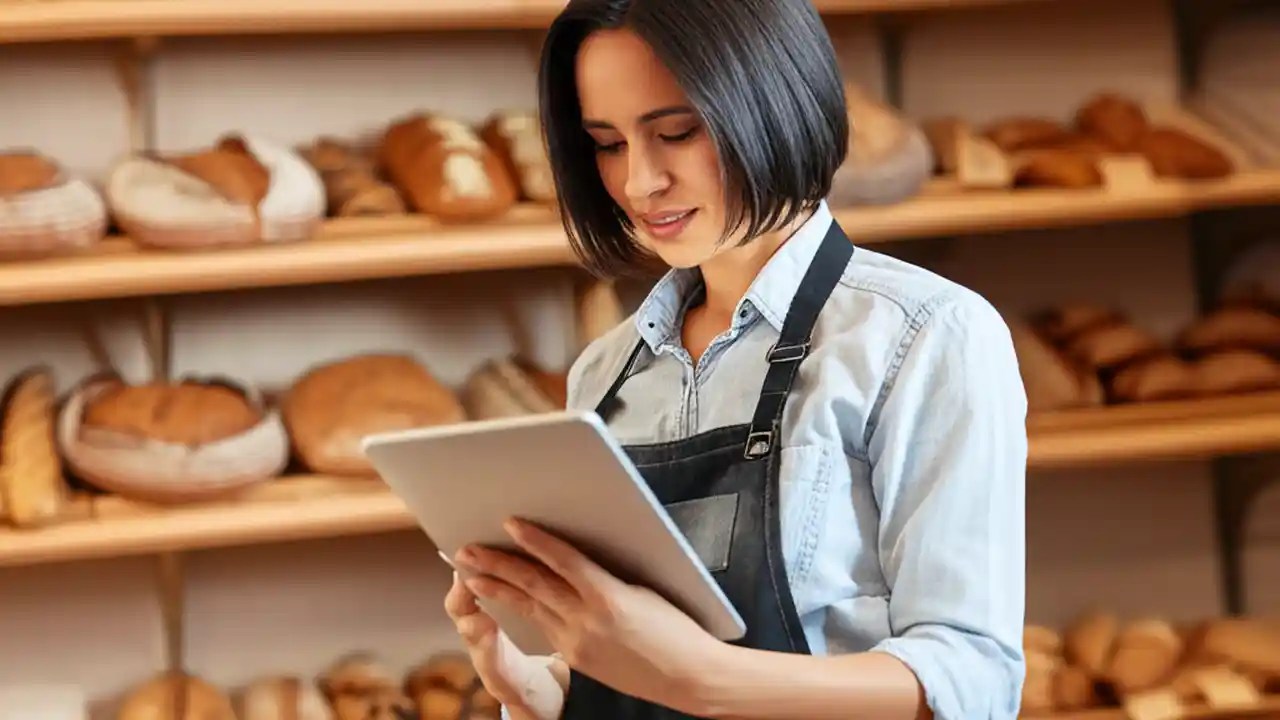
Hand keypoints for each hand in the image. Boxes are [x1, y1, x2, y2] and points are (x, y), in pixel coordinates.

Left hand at [455, 519, 725, 713]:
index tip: (510, 523)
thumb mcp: (643, 589)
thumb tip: (574, 557)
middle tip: (467, 550)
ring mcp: (578, 642)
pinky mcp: (577, 658)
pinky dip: (523, 608)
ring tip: (471, 573)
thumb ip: (605, 575)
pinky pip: (544, 626)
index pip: (563, 561)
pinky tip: (505, 598)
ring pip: (531, 607)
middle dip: (497, 565)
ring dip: (499, 588)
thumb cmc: (677, 627)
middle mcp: (588, 621)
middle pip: (535, 585)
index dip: (535, 541)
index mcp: (610, 597)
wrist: (689, 677)